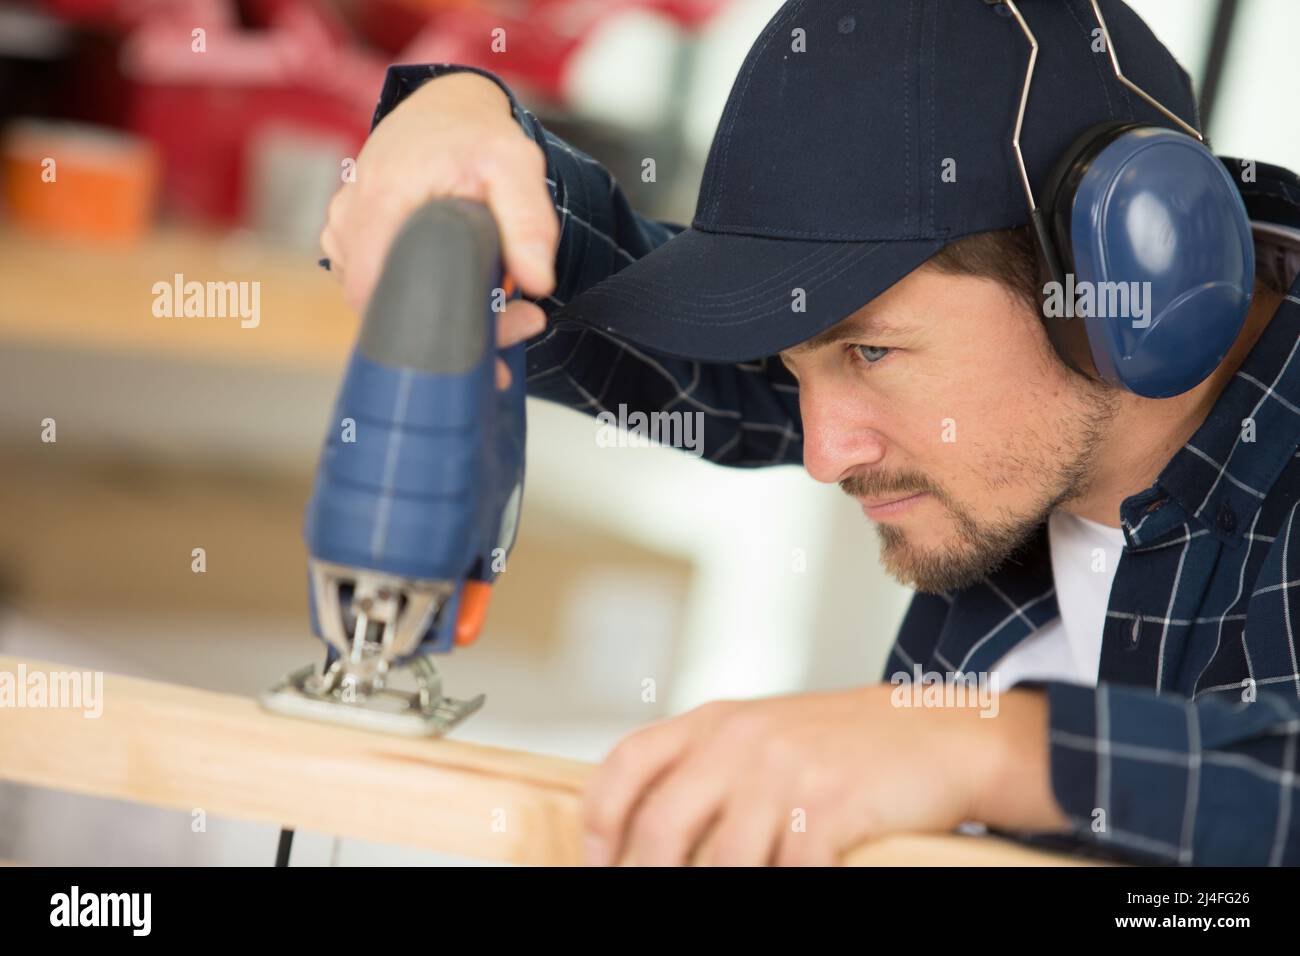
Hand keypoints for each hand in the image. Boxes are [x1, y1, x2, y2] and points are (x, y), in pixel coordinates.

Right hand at [320, 72, 557, 389]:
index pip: (377, 294)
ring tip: (496, 289)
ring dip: (436, 309)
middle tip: (517, 318)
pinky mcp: (348, 238)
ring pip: (382, 300)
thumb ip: (529, 221)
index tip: (490, 337)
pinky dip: (418, 291)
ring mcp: (343, 229)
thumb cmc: (477, 136)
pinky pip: (379, 284)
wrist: (442, 109)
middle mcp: (350, 218)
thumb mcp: (516, 165)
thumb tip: (537, 282)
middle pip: (384, 307)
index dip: (428, 330)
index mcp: (383, 200)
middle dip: (450, 328)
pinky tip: (458, 276)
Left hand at [581, 685, 1064, 865]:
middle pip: (660, 829)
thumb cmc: (844, 746)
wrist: (937, 733)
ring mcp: (786, 773)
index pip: (628, 764)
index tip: (596, 863)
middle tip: (651, 897)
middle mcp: (741, 741)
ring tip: (735, 886)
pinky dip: (783, 888)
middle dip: (647, 877)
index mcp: (715, 723)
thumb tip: (647, 836)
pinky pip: (788, 873)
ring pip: (720, 864)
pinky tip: (788, 884)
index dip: (600, 822)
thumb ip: (708, 770)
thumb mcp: (764, 738)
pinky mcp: (831, 807)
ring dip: (720, 886)